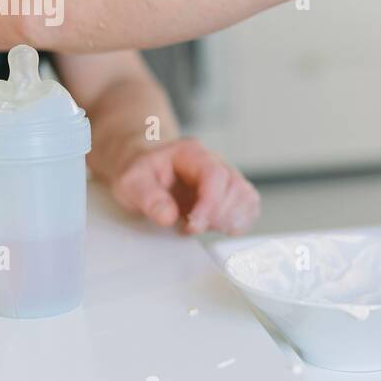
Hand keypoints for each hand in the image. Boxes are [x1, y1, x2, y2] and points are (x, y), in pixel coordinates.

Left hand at [108, 137, 260, 235]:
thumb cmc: (142, 172)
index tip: (193, 224)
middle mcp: (214, 162)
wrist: (146, 169)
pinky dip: (239, 222)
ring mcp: (226, 177)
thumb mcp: (131, 182)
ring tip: (202, 226)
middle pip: (236, 187)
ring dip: (230, 219)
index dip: (209, 203)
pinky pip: (249, 206)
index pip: (214, 174)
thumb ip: (147, 197)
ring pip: (247, 197)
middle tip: (191, 226)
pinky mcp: (230, 194)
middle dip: (217, 215)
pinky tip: (218, 227)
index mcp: (191, 153)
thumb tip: (167, 216)